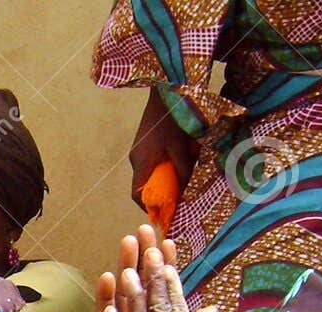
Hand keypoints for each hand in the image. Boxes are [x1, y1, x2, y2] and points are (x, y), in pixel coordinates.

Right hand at [129, 92, 195, 209]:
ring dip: (162, 181)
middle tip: (175, 202)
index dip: (148, 207)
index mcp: (141, 161)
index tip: (163, 214)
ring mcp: (139, 148)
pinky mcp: (145, 142)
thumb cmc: (175, 117)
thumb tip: (185, 194)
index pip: (137, 194)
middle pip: (143, 186)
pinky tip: (177, 165)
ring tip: (179, 183)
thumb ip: (183, 171)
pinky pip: (152, 163)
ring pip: (148, 174)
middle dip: (158, 196)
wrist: (168, 87)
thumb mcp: (182, 146)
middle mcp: (136, 158)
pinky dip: (162, 169)